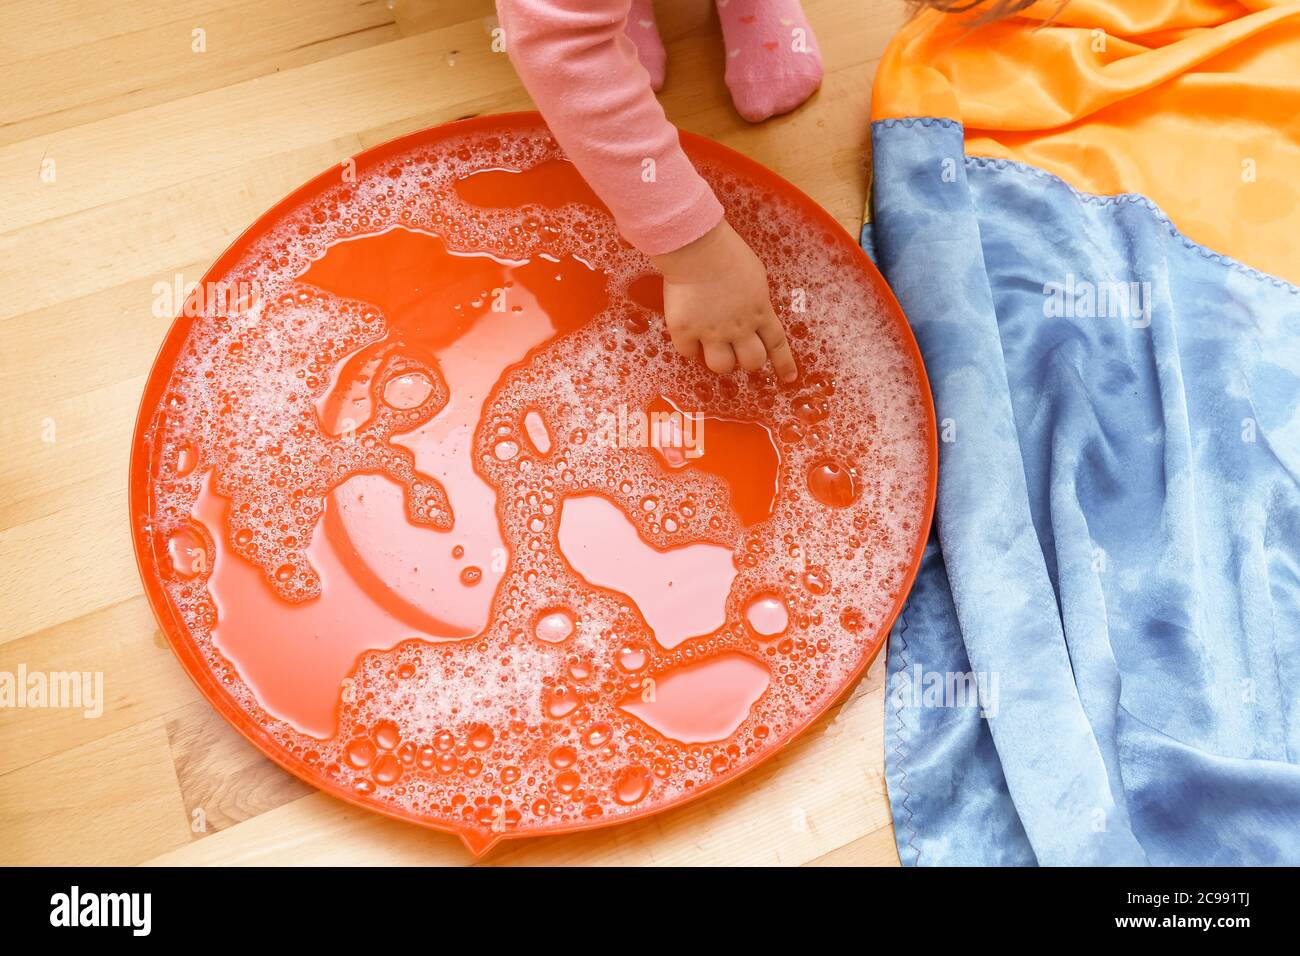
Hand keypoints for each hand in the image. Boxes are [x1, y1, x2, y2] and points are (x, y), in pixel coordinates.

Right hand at [651, 219, 797, 381]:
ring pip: (722, 366)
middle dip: (746, 360)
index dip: (783, 363)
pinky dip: (689, 345)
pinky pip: (688, 353)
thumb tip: (753, 314)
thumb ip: (756, 301)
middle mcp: (739, 327)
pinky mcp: (686, 331)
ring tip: (709, 344)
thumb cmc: (726, 252)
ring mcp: (712, 332)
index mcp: (760, 311)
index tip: (788, 378)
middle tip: (735, 350)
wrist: (696, 248)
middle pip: (752, 362)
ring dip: (719, 359)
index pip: (777, 344)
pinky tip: (687, 330)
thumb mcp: (755, 277)